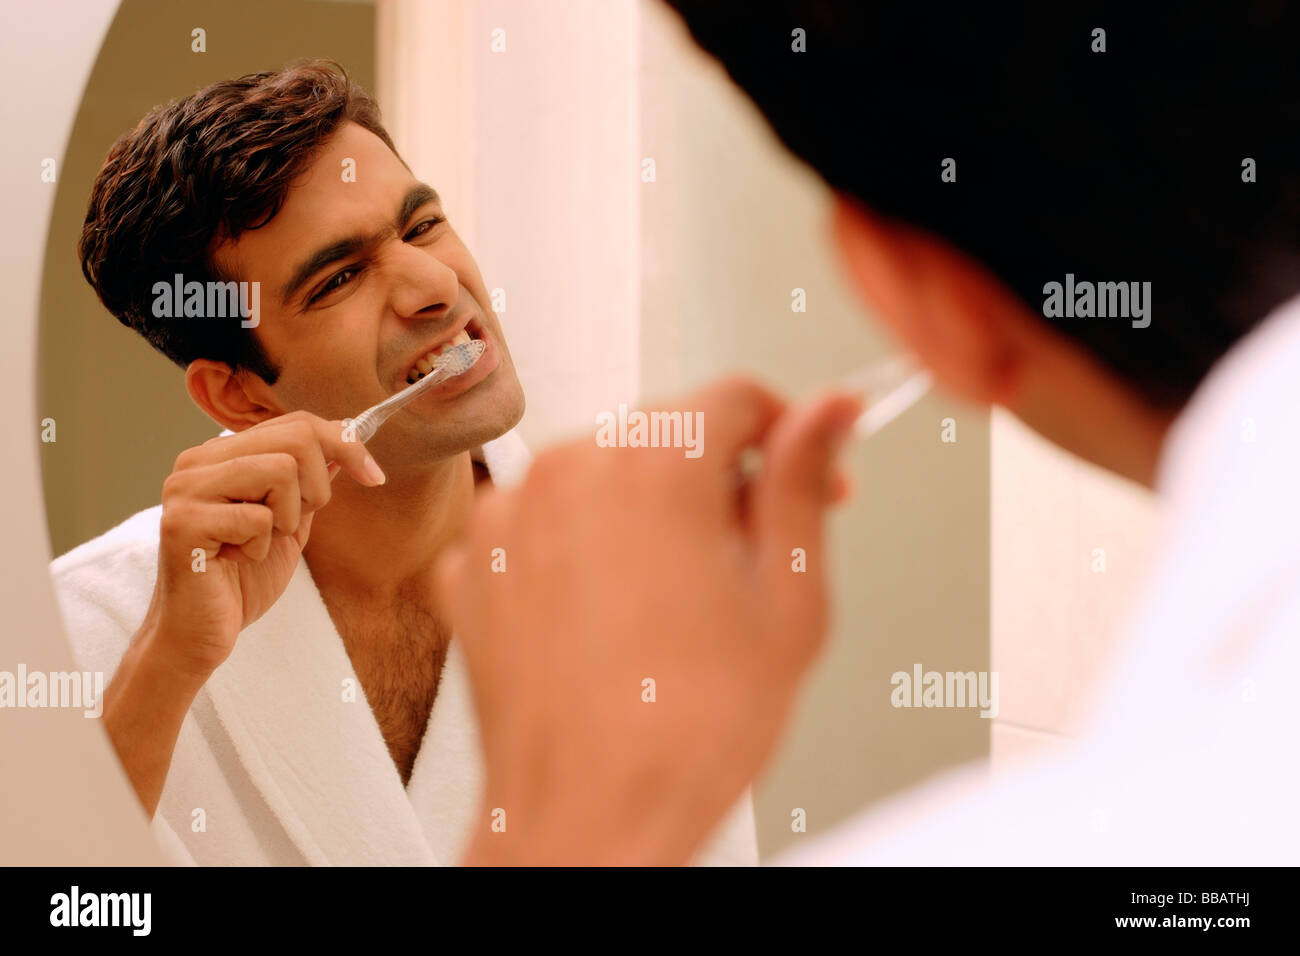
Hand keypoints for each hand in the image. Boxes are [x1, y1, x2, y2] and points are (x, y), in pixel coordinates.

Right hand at [140, 410, 384, 681]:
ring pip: (280, 470)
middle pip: (296, 438)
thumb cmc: (241, 579)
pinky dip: (263, 545)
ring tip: (260, 542)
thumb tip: (346, 442)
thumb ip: (309, 482)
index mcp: (222, 454)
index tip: (374, 476)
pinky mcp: (182, 522)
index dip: (345, 445)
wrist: (200, 634)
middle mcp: (197, 460)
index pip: (297, 423)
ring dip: (288, 516)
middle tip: (295, 524)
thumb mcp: (289, 521)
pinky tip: (239, 559)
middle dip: (318, 486)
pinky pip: (258, 517)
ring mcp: (185, 488)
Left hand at [440, 377, 861, 864]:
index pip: (735, 397)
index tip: (803, 473)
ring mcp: (510, 517)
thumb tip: (827, 412)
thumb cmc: (686, 734)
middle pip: (665, 434)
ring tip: (677, 604)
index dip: (786, 435)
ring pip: (602, 476)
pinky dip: (581, 551)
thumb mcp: (788, 599)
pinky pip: (543, 524)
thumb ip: (801, 482)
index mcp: (654, 464)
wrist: (590, 822)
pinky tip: (613, 616)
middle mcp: (569, 471)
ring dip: (647, 514)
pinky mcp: (473, 563)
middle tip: (750, 555)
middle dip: (718, 480)